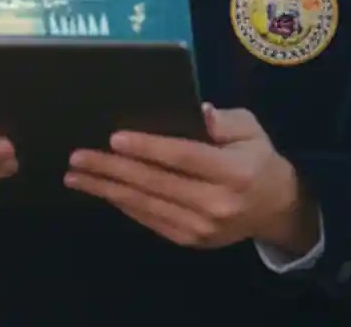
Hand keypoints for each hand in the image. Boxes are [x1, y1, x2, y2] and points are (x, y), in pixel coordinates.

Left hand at [64, 104, 319, 252]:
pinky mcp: (189, 239)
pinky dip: (122, 204)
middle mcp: (216, 204)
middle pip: (155, 183)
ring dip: (106, 189)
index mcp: (233, 172)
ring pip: (145, 205)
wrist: (274, 207)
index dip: (148, 148)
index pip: (183, 157)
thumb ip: (224, 120)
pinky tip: (102, 190)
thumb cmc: (257, 158)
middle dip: (112, 168)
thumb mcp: (250, 129)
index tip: (114, 138)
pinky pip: (148, 220)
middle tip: (78, 157)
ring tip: (76, 176)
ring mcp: (201, 227)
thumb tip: (198, 112)